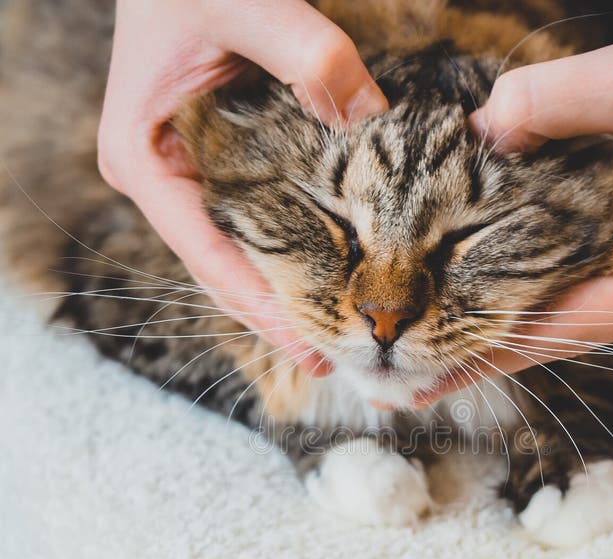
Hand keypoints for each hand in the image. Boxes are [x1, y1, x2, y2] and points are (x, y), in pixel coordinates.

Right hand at [98, 0, 386, 373]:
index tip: (310, 345)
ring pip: (234, 255)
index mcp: (146, 160)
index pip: (210, 256)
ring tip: (327, 337)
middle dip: (275, 315)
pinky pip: (245, 227)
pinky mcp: (208, 166)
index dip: (263, 306)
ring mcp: (182, 177)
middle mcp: (160, 180)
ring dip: (279, 295)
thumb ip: (306, 52)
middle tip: (329, 358)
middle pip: (222, 269)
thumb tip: (371, 114)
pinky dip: (282, 256)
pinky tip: (318, 281)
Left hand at [417, 0, 612, 403]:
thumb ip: (547, 102)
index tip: (426, 380)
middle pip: (552, 341)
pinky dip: (519, 306)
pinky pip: (569, 291)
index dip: (487, 353)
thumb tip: (474, 131)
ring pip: (558, 322)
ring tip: (430, 365)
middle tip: (407, 391)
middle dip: (479, 362)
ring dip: (494, 340)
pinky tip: (479, 314)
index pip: (559, 330)